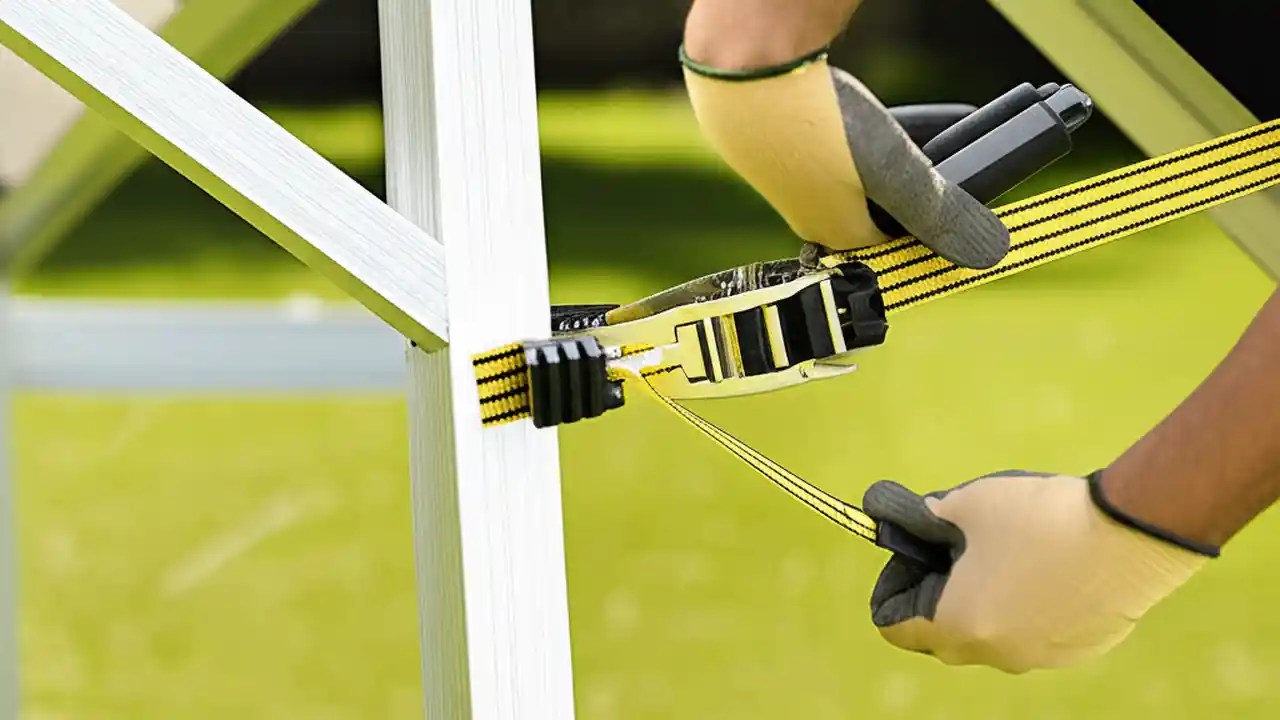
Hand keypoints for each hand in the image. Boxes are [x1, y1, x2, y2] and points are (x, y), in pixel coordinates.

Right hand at [682, 49, 1010, 267]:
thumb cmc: (818, 129)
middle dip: (924, 188)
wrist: (746, 75)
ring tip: (940, 132)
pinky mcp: (781, 142)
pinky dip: (870, 134)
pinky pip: (839, 148)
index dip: (937, 225)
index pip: (900, 247)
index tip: (970, 204)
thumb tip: (990, 251)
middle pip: (883, 209)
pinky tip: (878, 114)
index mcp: (837, 236)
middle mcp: (812, 213)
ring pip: (862, 176)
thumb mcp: (894, 171)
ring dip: (902, 158)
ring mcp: (793, 177)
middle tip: (963, 162)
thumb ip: (940, 213)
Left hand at [860, 471, 1214, 673]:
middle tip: (951, 544)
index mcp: (958, 625)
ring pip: (987, 633)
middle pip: (938, 634)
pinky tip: (1042, 562)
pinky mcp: (1075, 650)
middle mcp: (995, 654)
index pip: (893, 625)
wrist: (1132, 534)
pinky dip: (1021, 604)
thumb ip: (922, 515)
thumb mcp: (965, 504)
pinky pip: (1029, 632)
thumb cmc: (1040, 517)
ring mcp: (1038, 657)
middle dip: (934, 590)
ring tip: (1000, 547)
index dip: (891, 585)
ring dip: (979, 597)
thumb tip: (895, 512)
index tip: (910, 551)